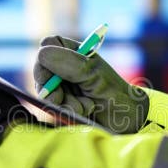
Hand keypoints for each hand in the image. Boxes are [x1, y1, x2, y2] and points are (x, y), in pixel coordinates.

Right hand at [34, 35, 148, 133]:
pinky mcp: (60, 106)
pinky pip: (52, 109)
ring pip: (45, 93)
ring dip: (65, 102)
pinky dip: (68, 112)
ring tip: (87, 106)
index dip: (44, 59)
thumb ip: (70, 63)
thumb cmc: (114, 93)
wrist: (126, 120)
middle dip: (52, 88)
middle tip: (61, 98)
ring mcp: (61, 87)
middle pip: (41, 72)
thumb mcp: (94, 74)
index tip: (49, 74)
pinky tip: (85, 112)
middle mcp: (64, 68)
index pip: (48, 46)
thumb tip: (41, 54)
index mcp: (74, 53)